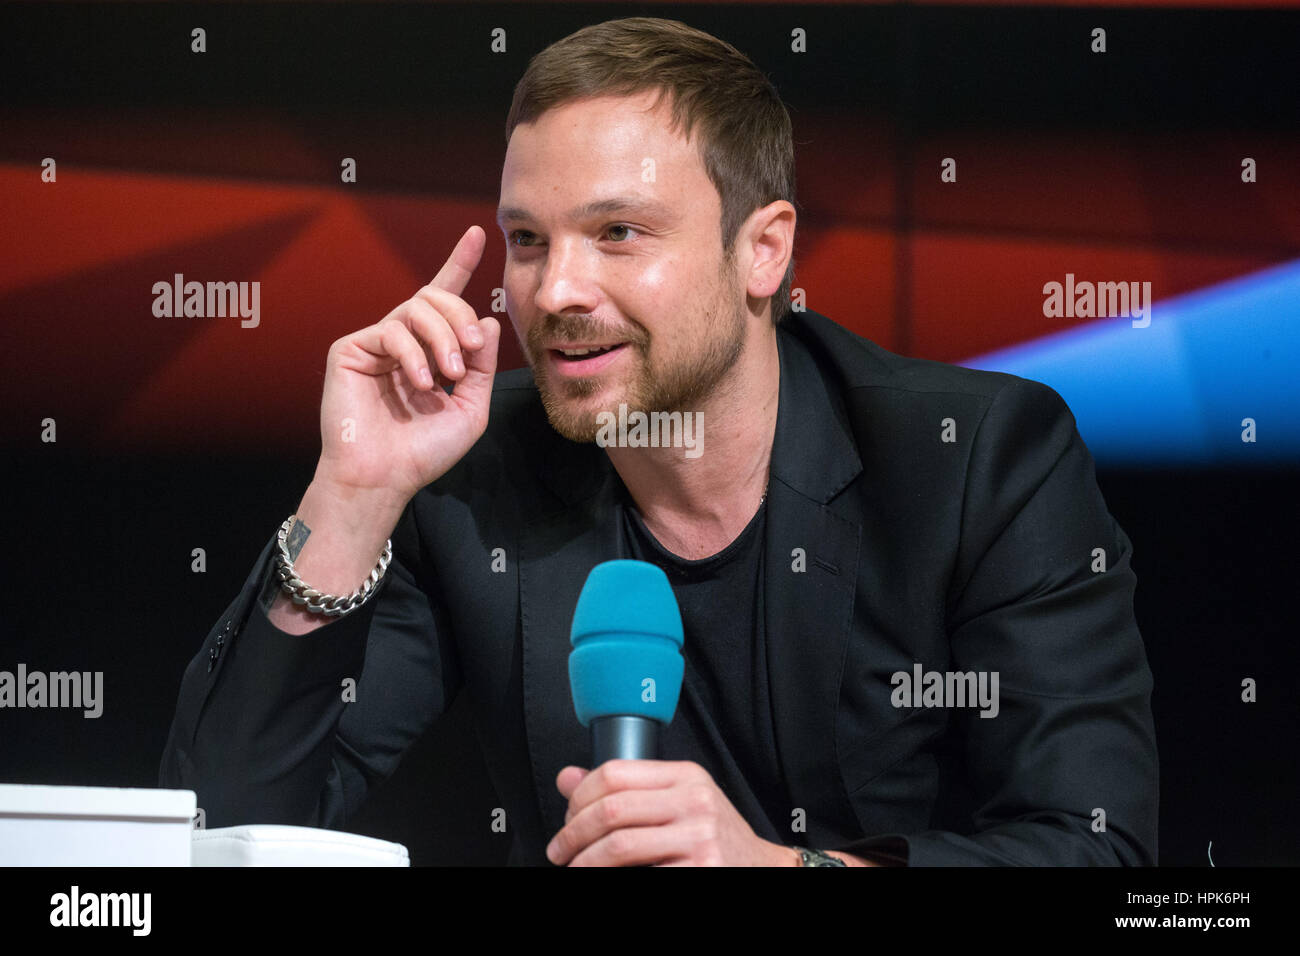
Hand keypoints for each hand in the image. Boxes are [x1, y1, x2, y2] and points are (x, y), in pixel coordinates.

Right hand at [316, 224, 500, 501]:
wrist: (384, 477)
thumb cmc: (424, 451)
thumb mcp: (469, 409)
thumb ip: (482, 366)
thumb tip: (488, 320)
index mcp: (429, 351)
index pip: (445, 299)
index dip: (460, 263)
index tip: (478, 233)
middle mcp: (401, 341)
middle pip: (436, 298)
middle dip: (461, 319)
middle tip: (472, 353)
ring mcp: (375, 343)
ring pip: (417, 308)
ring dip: (443, 338)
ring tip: (448, 376)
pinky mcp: (351, 349)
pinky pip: (392, 330)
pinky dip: (414, 354)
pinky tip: (421, 383)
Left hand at [546, 759, 799, 866]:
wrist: (760, 868)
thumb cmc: (714, 838)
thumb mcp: (676, 801)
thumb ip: (625, 788)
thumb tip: (567, 778)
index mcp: (685, 776)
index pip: (614, 772)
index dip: (578, 797)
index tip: (567, 818)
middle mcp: (695, 801)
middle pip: (610, 809)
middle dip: (573, 834)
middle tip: (561, 851)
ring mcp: (699, 837)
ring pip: (618, 845)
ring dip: (584, 863)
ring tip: (575, 869)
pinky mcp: (701, 869)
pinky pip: (640, 872)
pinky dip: (612, 877)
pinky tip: (604, 878)